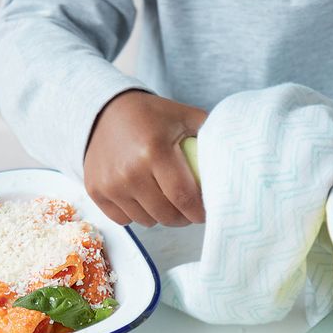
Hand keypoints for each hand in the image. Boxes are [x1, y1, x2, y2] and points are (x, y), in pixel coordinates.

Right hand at [84, 90, 206, 226]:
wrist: (102, 111)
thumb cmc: (150, 116)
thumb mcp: (182, 115)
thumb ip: (210, 132)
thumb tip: (237, 155)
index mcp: (155, 151)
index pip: (184, 197)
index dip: (199, 212)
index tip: (206, 212)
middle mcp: (130, 171)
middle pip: (166, 215)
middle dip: (184, 218)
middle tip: (189, 210)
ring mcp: (110, 184)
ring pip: (147, 221)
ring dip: (161, 217)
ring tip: (166, 201)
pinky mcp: (96, 191)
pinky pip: (124, 220)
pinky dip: (137, 214)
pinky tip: (143, 198)